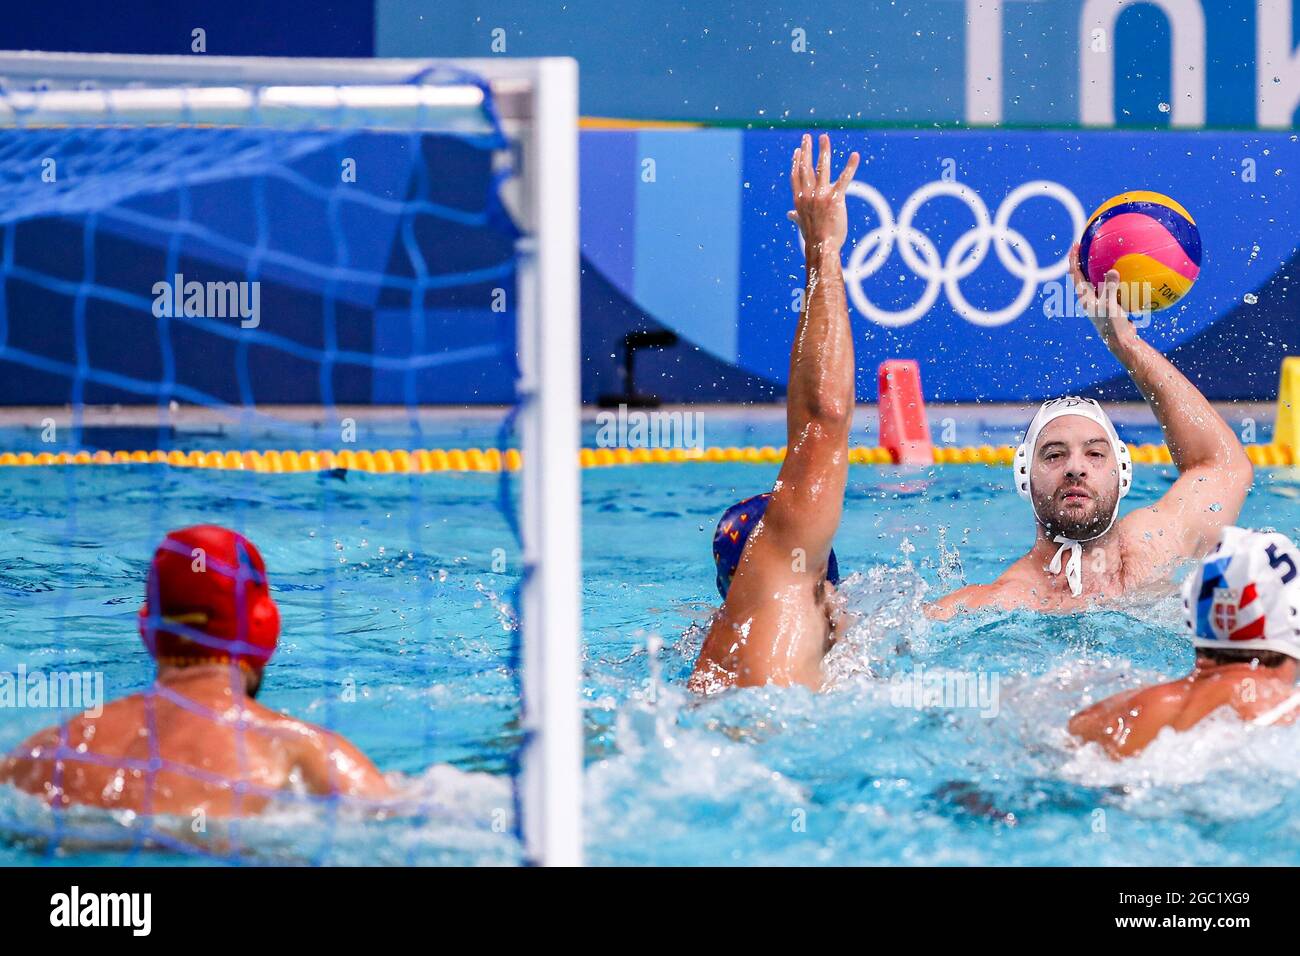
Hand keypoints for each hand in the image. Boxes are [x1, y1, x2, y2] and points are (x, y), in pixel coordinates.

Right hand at [788, 133, 859, 253]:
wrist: (821, 247)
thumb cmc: (813, 238)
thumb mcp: (802, 225)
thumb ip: (796, 216)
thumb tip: (790, 214)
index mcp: (799, 199)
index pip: (795, 176)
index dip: (796, 162)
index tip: (798, 151)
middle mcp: (807, 195)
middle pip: (805, 167)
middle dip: (806, 150)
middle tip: (807, 137)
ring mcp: (820, 195)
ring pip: (821, 168)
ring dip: (823, 151)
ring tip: (824, 137)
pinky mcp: (835, 199)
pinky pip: (844, 179)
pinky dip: (850, 166)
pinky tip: (855, 155)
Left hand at [1069, 243, 1135, 349]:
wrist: (1120, 341)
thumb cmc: (1112, 324)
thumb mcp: (1111, 305)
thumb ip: (1111, 288)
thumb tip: (1112, 271)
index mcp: (1084, 296)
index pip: (1075, 273)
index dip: (1073, 258)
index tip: (1075, 245)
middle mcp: (1088, 297)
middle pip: (1081, 274)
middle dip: (1081, 259)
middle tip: (1085, 244)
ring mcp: (1098, 300)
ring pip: (1094, 280)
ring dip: (1096, 267)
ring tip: (1102, 252)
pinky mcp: (1108, 303)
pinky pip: (1109, 285)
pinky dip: (1113, 276)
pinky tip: (1125, 269)